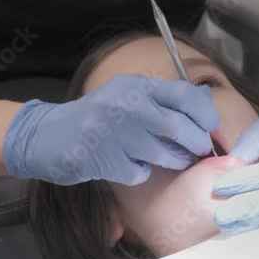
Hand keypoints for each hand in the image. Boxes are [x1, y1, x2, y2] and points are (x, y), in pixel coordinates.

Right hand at [3, 74, 218, 185]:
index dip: (205, 112)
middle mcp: (124, 105)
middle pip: (178, 126)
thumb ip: (162, 99)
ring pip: (163, 153)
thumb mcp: (127, 97)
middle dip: (196, 142)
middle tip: (199, 150)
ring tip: (175, 159)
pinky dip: (141, 172)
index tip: (211, 126)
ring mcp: (112, 132)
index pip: (183, 93)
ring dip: (176, 160)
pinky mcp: (101, 159)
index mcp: (134, 86)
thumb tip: (205, 100)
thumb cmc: (97, 117)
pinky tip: (132, 165)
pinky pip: (139, 172)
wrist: (48, 135)